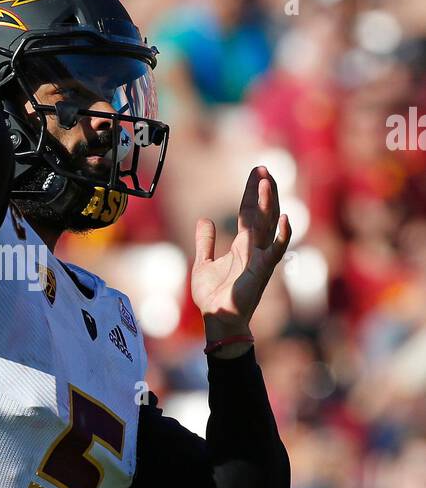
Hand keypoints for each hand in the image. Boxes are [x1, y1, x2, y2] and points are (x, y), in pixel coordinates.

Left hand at [192, 165, 290, 354]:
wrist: (218, 320)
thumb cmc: (214, 297)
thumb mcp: (203, 263)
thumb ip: (205, 242)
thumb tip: (204, 219)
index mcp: (243, 245)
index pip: (249, 212)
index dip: (251, 192)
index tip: (256, 172)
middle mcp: (255, 248)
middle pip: (262, 213)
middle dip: (262, 191)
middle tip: (262, 167)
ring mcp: (261, 258)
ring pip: (268, 226)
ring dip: (268, 203)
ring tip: (267, 181)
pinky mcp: (263, 270)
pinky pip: (276, 250)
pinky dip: (282, 235)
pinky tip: (284, 218)